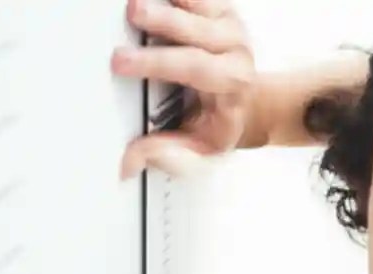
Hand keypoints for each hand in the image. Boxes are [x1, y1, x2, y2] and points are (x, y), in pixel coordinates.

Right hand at [112, 0, 255, 178]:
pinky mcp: (219, 9)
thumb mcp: (201, 150)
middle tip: (133, 14)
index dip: (156, 63)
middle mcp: (235, 49)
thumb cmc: (219, 122)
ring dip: (168, 2)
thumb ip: (168, 155)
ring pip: (200, 5)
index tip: (123, 62)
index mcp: (232, 82)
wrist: (249, 103)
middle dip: (163, 21)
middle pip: (197, 30)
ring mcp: (228, 25)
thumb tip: (132, 159)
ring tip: (138, 1)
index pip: (193, 68)